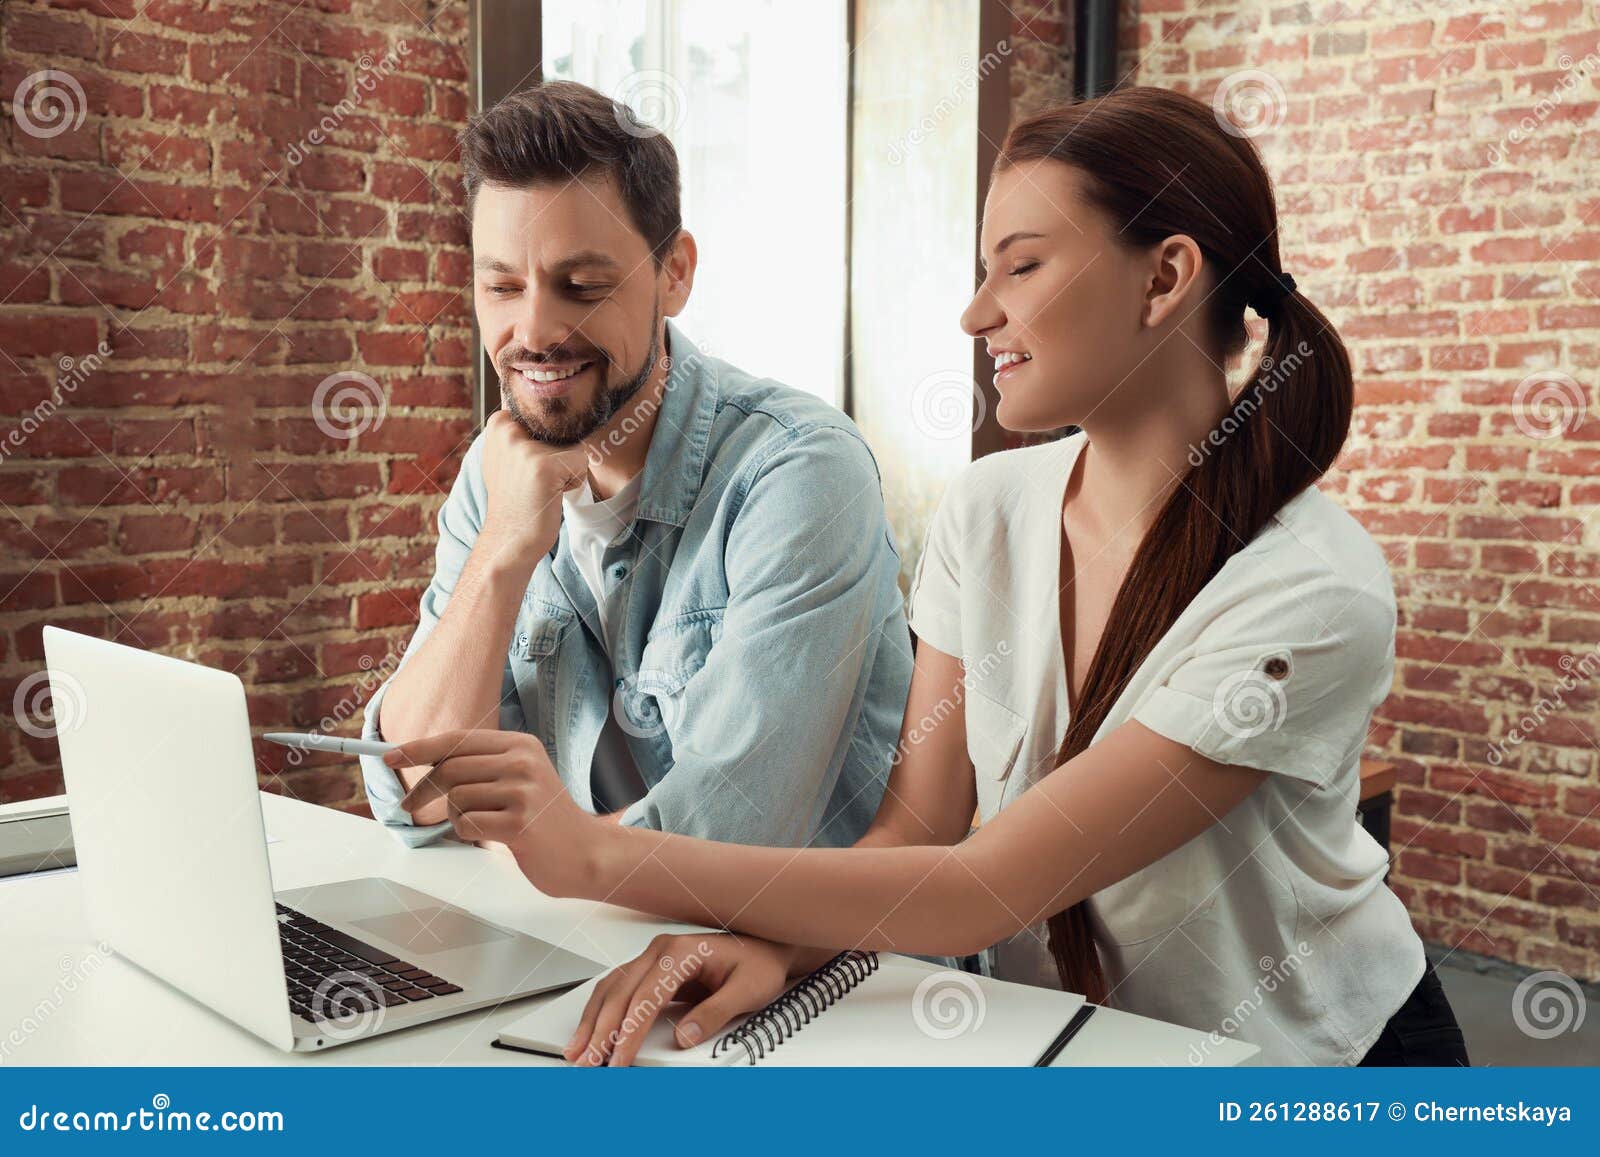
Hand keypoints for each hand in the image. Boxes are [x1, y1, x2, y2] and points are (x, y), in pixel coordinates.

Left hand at [386, 729, 599, 895]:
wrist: (586, 853)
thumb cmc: (545, 819)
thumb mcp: (519, 778)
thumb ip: (481, 766)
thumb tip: (424, 761)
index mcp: (520, 745)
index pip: (457, 739)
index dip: (419, 748)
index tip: (390, 757)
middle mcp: (523, 762)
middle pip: (450, 768)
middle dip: (422, 790)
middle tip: (409, 806)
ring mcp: (523, 792)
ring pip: (456, 798)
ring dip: (455, 816)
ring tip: (481, 824)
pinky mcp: (520, 823)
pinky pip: (466, 824)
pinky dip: (466, 833)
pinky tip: (491, 836)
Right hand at [478, 411, 589, 567]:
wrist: (510, 538)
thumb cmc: (516, 498)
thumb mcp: (508, 455)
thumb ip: (524, 431)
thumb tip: (554, 405)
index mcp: (499, 422)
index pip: (549, 416)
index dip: (548, 443)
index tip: (529, 467)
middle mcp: (508, 429)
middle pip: (564, 430)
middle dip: (559, 456)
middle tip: (535, 481)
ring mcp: (524, 447)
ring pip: (574, 447)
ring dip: (568, 470)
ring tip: (544, 488)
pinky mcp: (544, 466)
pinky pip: (581, 462)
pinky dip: (575, 482)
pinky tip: (551, 495)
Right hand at [565, 933, 802, 1066]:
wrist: (765, 948)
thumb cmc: (757, 964)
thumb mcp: (746, 991)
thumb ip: (714, 1013)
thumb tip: (683, 1037)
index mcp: (681, 951)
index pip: (647, 996)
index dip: (630, 1031)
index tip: (619, 1058)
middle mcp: (660, 950)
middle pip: (621, 993)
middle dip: (601, 1031)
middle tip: (589, 1063)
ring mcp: (653, 958)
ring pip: (612, 989)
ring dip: (593, 1021)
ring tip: (578, 1052)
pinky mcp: (651, 971)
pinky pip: (618, 989)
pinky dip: (601, 1012)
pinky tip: (591, 1030)